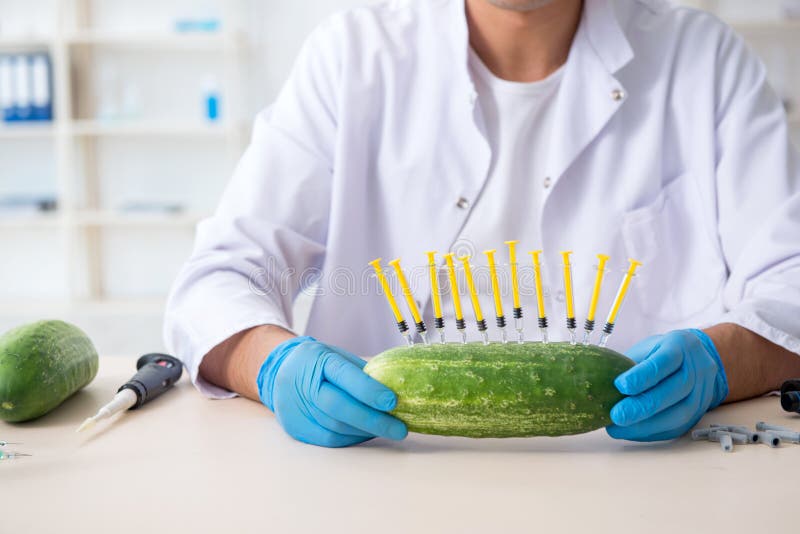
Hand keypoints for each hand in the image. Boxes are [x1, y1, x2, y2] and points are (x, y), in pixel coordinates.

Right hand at [256, 336, 407, 446]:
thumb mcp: (337, 356)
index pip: (343, 375)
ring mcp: (295, 408)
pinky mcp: (295, 427)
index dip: (368, 390)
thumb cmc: (318, 363)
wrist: (280, 371)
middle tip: (399, 428)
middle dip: (372, 420)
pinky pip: (328, 439)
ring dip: (365, 431)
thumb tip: (396, 388)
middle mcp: (303, 384)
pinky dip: (352, 438)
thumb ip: (361, 372)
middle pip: (338, 407)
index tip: (392, 402)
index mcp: (317, 359)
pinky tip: (367, 434)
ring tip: (388, 430)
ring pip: (334, 426)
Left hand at [606, 329, 728, 441]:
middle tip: (616, 415)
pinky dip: (651, 432)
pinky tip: (630, 432)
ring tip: (618, 428)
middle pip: (673, 390)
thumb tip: (600, 383)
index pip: (664, 362)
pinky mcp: (696, 414)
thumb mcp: (647, 348)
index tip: (620, 385)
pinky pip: (676, 427)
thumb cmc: (662, 352)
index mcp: (679, 347)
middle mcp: (695, 370)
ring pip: (678, 414)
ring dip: (646, 425)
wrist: (698, 360)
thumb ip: (630, 364)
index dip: (642, 376)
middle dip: (642, 406)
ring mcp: (700, 394)